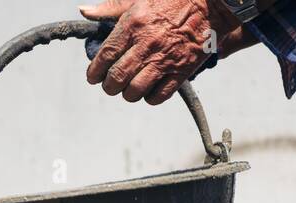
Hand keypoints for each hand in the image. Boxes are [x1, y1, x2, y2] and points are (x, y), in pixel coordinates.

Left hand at [80, 0, 240, 104]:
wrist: (210, 4)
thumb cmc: (171, 0)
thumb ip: (110, 7)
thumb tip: (85, 11)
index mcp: (133, 25)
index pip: (105, 56)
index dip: (94, 72)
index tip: (93, 77)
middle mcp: (146, 44)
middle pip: (117, 78)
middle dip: (109, 86)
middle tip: (110, 85)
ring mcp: (164, 60)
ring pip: (135, 91)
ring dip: (127, 94)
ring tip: (128, 89)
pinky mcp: (181, 71)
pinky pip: (158, 96)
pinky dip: (149, 98)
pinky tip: (148, 91)